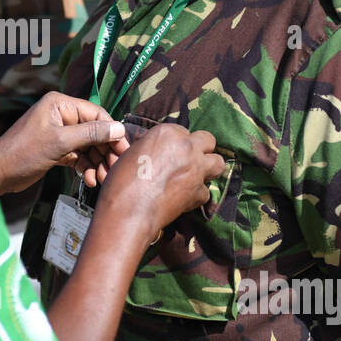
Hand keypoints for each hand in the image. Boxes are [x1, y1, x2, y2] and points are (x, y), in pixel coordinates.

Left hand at [0, 92, 128, 194]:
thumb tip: (118, 128)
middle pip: (94, 131)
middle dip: (105, 151)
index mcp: (60, 105)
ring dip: (96, 162)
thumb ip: (90, 134)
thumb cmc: (23, 153)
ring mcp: (59, 133)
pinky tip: (88, 179)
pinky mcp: (56, 149)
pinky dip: (84, 167)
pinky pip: (78, 156)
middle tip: (114, 170)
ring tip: (100, 179)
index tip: (125, 150)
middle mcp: (61, 115)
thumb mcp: (60, 142)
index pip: (96, 114)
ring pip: (87, 146)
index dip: (112, 132)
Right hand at [95, 124, 224, 248]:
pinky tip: (184, 198)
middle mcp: (186, 146)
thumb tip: (157, 152)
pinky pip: (206, 191)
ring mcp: (196, 168)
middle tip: (190, 160)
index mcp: (167, 132)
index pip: (183, 131)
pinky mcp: (199, 191)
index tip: (170, 153)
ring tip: (196, 176)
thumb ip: (152, 147)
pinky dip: (196, 195)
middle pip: (208, 140)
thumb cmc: (122, 181)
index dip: (177, 143)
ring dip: (209, 169)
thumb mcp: (132, 153)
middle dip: (202, 149)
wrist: (128, 209)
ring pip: (218, 163)